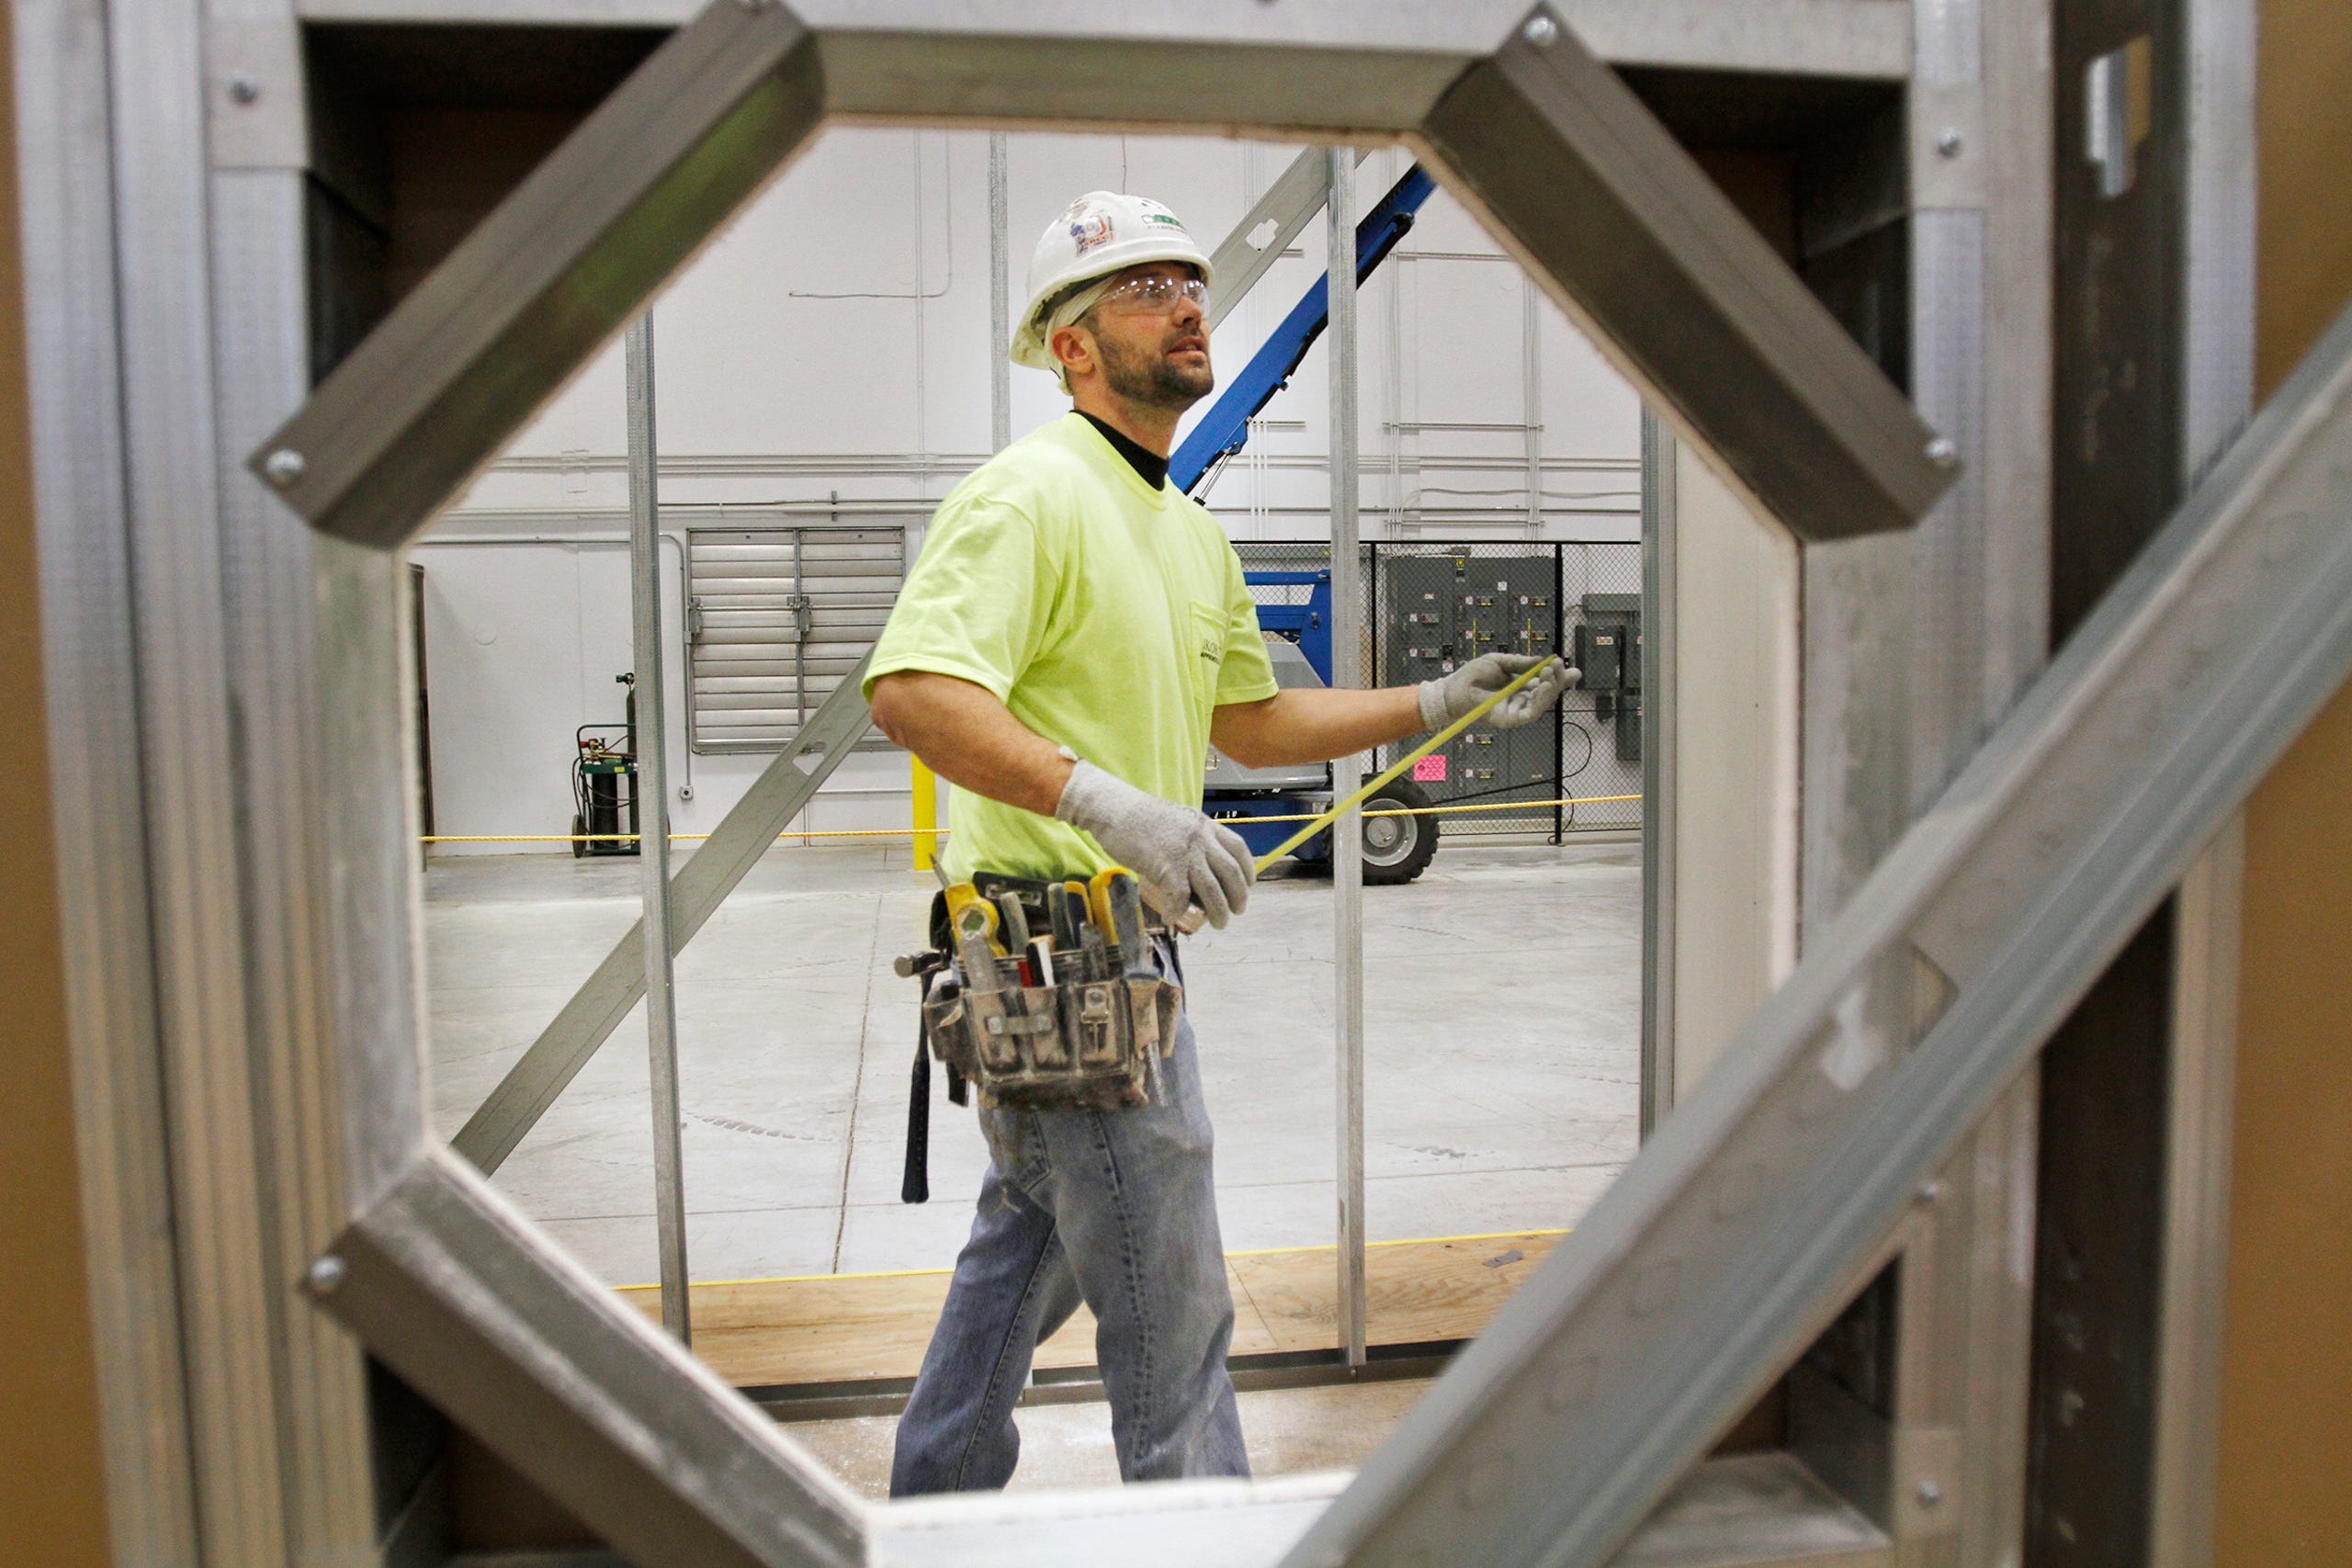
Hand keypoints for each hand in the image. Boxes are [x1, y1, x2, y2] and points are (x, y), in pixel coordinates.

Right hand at [1054, 760, 1254, 927]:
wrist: (1114, 809)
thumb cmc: (1138, 816)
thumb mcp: (1176, 820)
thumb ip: (1191, 838)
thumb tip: (1198, 864)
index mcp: (1205, 825)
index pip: (1238, 848)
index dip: (1248, 869)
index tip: (1249, 884)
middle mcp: (1201, 839)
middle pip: (1232, 873)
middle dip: (1238, 896)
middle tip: (1237, 911)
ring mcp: (1185, 853)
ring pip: (1213, 890)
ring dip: (1219, 911)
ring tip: (1219, 924)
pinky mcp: (1166, 867)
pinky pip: (1180, 897)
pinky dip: (1178, 911)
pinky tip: (1173, 918)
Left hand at [1418, 653, 1578, 731]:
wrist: (1453, 689)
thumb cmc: (1472, 676)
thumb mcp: (1499, 661)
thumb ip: (1520, 662)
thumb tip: (1542, 660)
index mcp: (1521, 685)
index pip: (1546, 682)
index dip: (1560, 676)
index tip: (1569, 667)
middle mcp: (1522, 699)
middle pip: (1548, 693)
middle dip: (1558, 679)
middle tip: (1557, 664)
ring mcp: (1517, 710)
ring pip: (1543, 704)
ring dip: (1551, 688)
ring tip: (1549, 674)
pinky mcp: (1510, 720)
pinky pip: (1531, 714)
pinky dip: (1541, 701)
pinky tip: (1544, 687)